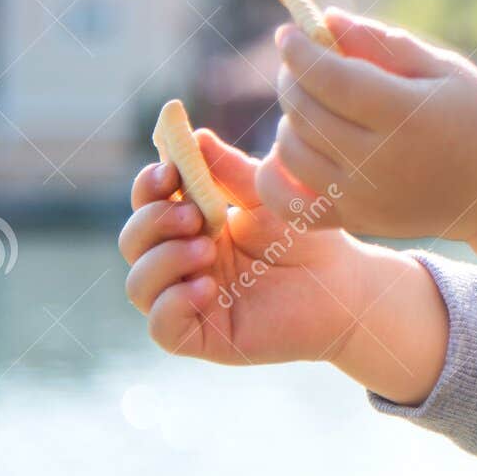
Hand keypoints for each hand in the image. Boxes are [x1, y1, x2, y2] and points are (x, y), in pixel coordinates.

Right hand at [119, 129, 368, 364]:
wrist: (343, 285)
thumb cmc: (305, 239)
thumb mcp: (266, 199)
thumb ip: (231, 172)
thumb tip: (196, 136)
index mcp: (190, 228)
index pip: (147, 205)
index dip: (148, 187)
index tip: (168, 172)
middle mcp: (181, 266)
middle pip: (133, 242)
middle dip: (154, 223)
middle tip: (194, 216)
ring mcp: (189, 303)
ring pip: (138, 287)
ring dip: (163, 262)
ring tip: (207, 249)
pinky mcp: (206, 339)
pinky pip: (163, 329)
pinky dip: (173, 305)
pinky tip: (207, 288)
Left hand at [259, 9, 476, 241]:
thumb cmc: (475, 116)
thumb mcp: (444, 68)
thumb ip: (384, 42)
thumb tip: (326, 18)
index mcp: (406, 114)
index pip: (331, 78)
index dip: (299, 52)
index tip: (288, 33)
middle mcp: (380, 160)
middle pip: (305, 112)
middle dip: (291, 78)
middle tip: (300, 63)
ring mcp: (365, 196)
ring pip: (292, 152)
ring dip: (289, 120)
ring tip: (308, 105)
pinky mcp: (357, 221)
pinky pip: (291, 207)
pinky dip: (274, 180)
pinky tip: (285, 153)